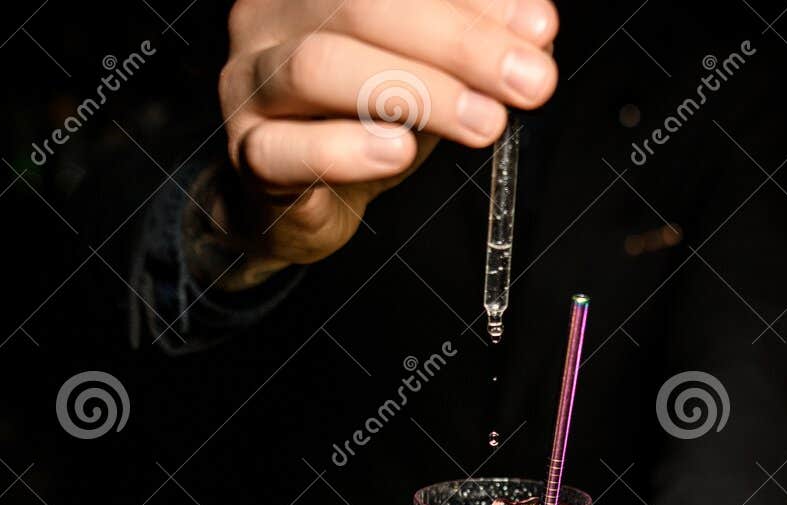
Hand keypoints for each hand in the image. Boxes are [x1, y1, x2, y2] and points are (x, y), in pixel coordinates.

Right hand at [193, 0, 558, 286]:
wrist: (295, 202)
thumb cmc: (360, 122)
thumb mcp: (426, 70)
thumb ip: (471, 43)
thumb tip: (536, 30)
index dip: (472, 0)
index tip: (539, 28)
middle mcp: (272, 15)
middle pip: (360, 5)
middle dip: (459, 42)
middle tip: (528, 82)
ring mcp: (249, 81)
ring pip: (318, 66)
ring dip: (415, 92)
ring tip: (483, 122)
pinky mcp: (246, 152)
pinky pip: (284, 148)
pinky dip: (347, 149)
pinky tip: (398, 152)